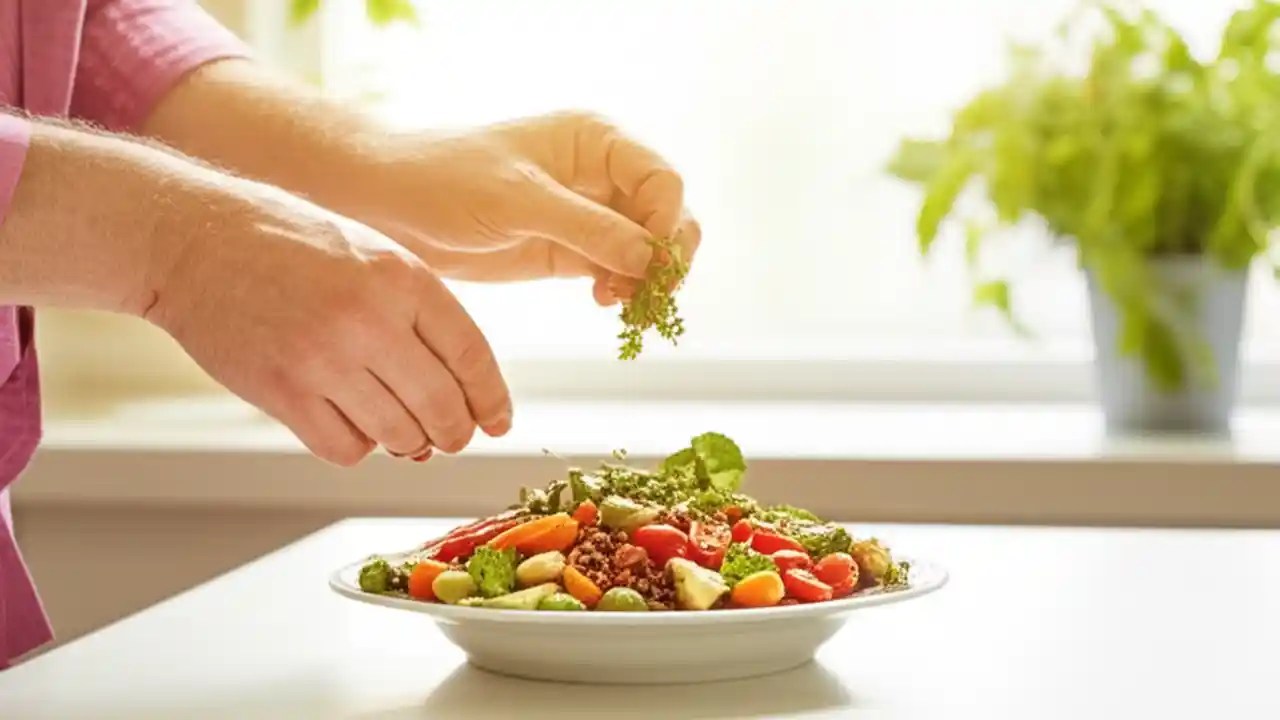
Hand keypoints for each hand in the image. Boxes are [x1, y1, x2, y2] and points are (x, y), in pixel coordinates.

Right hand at [144, 180, 511, 464]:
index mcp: (402, 277)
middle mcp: (369, 320)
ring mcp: (323, 360)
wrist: (193, 239)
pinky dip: (357, 447)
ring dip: (408, 443)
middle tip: (451, 438)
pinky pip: (344, 449)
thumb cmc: (289, 243)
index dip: (492, 399)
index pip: (471, 356)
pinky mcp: (282, 392)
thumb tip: (461, 381)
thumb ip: (417, 307)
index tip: (498, 422)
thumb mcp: (371, 251)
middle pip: (442, 407)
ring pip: (398, 436)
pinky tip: (351, 424)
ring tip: (402, 431)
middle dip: (455, 433)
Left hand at [354, 112, 700, 304]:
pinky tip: (605, 301)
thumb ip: (587, 228)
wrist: (393, 205)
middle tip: (651, 293)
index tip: (654, 262)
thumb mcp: (519, 201)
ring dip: (645, 278)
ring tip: (622, 302)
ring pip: (646, 249)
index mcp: (596, 140)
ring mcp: (587, 214)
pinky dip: (623, 289)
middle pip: (667, 215)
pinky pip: (617, 270)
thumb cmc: (448, 180)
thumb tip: (649, 257)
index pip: (662, 179)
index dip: (668, 221)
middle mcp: (601, 173)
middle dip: (666, 255)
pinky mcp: (569, 250)